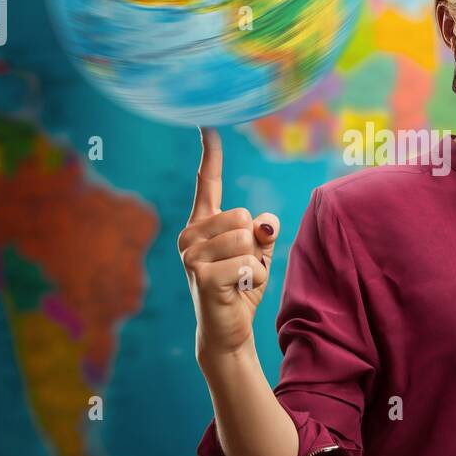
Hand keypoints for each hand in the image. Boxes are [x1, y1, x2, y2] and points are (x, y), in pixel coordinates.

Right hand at [178, 127, 279, 364]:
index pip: (208, 182)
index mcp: (203, 225)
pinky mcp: (200, 274)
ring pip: (246, 239)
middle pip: (242, 216)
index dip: (210, 153)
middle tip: (241, 269)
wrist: (227, 332)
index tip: (207, 123)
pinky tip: (238, 292)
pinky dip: (255, 279)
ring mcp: (190, 254)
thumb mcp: (258, 255)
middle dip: (254, 244)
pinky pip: (248, 264)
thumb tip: (265, 223)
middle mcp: (190, 235)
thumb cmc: (241, 289)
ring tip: (239, 281)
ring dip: (256, 264)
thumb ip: (263, 233)